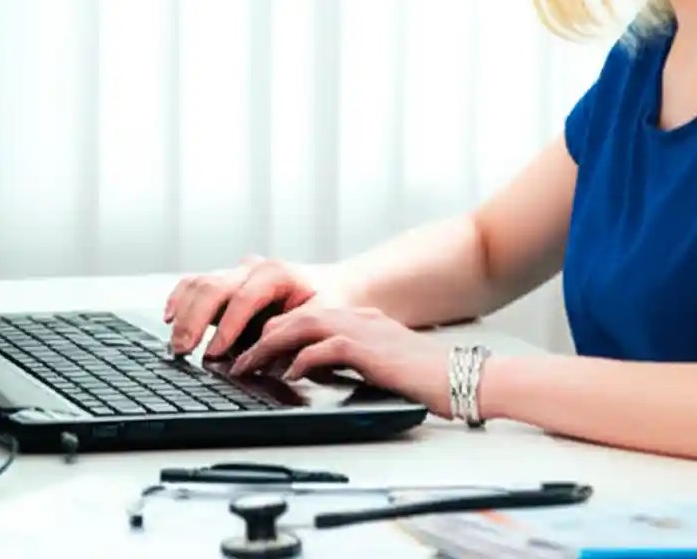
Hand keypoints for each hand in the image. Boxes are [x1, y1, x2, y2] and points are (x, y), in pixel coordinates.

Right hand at [164, 255, 348, 356]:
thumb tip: (262, 349)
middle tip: (183, 350)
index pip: (244, 299)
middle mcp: (253, 268)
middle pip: (213, 287)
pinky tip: (169, 317)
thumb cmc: (329, 304)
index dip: (226, 328)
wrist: (334, 286)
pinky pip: (194, 283)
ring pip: (199, 283)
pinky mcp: (226, 281)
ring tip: (175, 344)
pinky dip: (179, 298)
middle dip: (194, 320)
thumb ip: (293, 330)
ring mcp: (236, 272)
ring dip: (182, 313)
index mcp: (278, 273)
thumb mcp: (322, 318)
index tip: (213, 354)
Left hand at [229, 306, 451, 417]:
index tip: (249, 349)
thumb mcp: (378, 366)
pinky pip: (325, 347)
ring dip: (270, 345)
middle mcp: (358, 317)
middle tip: (235, 357)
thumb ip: (347, 362)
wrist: (462, 379)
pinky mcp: (370, 348)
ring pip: (303, 325)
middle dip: (260, 336)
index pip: (306, 316)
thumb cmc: (425, 380)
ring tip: (247, 365)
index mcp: (360, 319)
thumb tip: (308, 371)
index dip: (273, 331)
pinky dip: (302, 359)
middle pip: (296, 316)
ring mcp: (364, 329)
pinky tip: (289, 373)